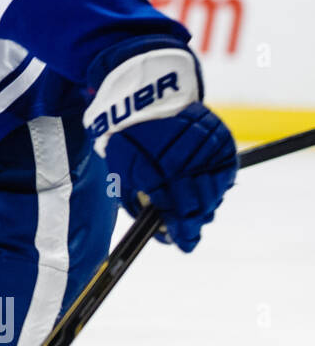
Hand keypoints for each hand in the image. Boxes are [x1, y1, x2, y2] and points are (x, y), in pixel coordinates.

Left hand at [103, 102, 237, 251]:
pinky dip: (216, 185)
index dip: (182, 234)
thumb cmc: (126, 140)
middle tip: (189, 231)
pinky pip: (224, 176)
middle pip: (200, 208)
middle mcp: (186, 166)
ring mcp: (206, 154)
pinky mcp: (221, 143)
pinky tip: (203, 187)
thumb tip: (159, 231)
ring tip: (195, 209)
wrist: (143, 100)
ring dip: (206, 206)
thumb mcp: (121, 173)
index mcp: (158, 176)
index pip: (177, 216)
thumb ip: (137, 203)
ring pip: (215, 194)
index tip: (185, 245)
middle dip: (194, 223)